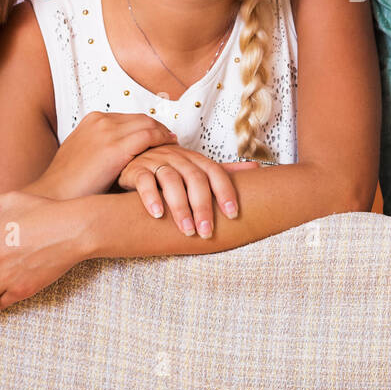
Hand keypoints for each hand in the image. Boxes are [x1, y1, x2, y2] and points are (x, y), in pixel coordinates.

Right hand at [20, 110, 176, 202]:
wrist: (54, 197)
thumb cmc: (70, 186)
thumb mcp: (84, 157)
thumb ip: (101, 150)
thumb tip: (119, 156)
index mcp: (92, 121)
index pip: (129, 118)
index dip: (147, 127)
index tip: (159, 137)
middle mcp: (100, 121)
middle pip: (141, 119)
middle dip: (158, 129)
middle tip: (172, 140)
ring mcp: (108, 131)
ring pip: (148, 125)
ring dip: (164, 135)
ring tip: (175, 147)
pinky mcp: (116, 147)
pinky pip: (149, 137)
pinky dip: (163, 141)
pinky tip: (171, 152)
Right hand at [117, 146, 260, 237]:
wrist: (133, 160)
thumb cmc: (171, 170)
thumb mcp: (196, 170)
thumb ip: (223, 171)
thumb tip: (256, 168)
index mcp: (196, 159)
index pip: (215, 172)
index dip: (225, 192)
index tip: (233, 214)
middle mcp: (178, 157)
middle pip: (194, 179)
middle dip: (203, 206)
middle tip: (207, 232)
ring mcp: (156, 161)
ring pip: (171, 180)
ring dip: (180, 206)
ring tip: (187, 229)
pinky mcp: (136, 169)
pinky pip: (144, 181)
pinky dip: (151, 197)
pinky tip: (158, 214)